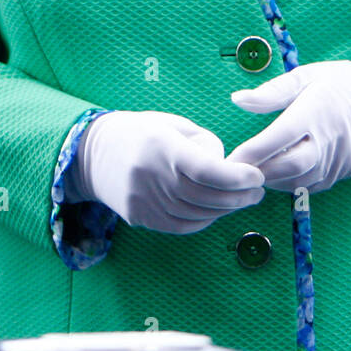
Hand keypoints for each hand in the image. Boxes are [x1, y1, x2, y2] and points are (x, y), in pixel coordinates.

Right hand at [70, 110, 263, 233]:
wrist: (91, 154)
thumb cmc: (142, 132)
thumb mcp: (174, 125)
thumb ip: (204, 145)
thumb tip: (229, 169)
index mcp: (162, 147)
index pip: (205, 170)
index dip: (236, 177)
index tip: (257, 176)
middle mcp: (151, 177)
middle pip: (205, 197)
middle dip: (239, 196)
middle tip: (259, 191)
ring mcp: (143, 202)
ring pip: (196, 215)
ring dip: (226, 210)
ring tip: (244, 199)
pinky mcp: (139, 218)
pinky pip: (180, 226)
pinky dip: (205, 220)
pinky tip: (218, 210)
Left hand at [229, 56, 350, 193]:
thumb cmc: (342, 82)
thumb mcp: (308, 75)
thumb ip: (272, 90)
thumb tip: (237, 99)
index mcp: (317, 110)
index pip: (280, 136)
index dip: (253, 151)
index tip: (229, 159)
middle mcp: (329, 139)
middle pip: (289, 167)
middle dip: (259, 172)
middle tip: (236, 171)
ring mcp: (338, 160)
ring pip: (298, 181)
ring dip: (273, 179)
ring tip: (254, 171)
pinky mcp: (342, 173)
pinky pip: (311, 185)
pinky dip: (291, 182)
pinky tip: (279, 172)